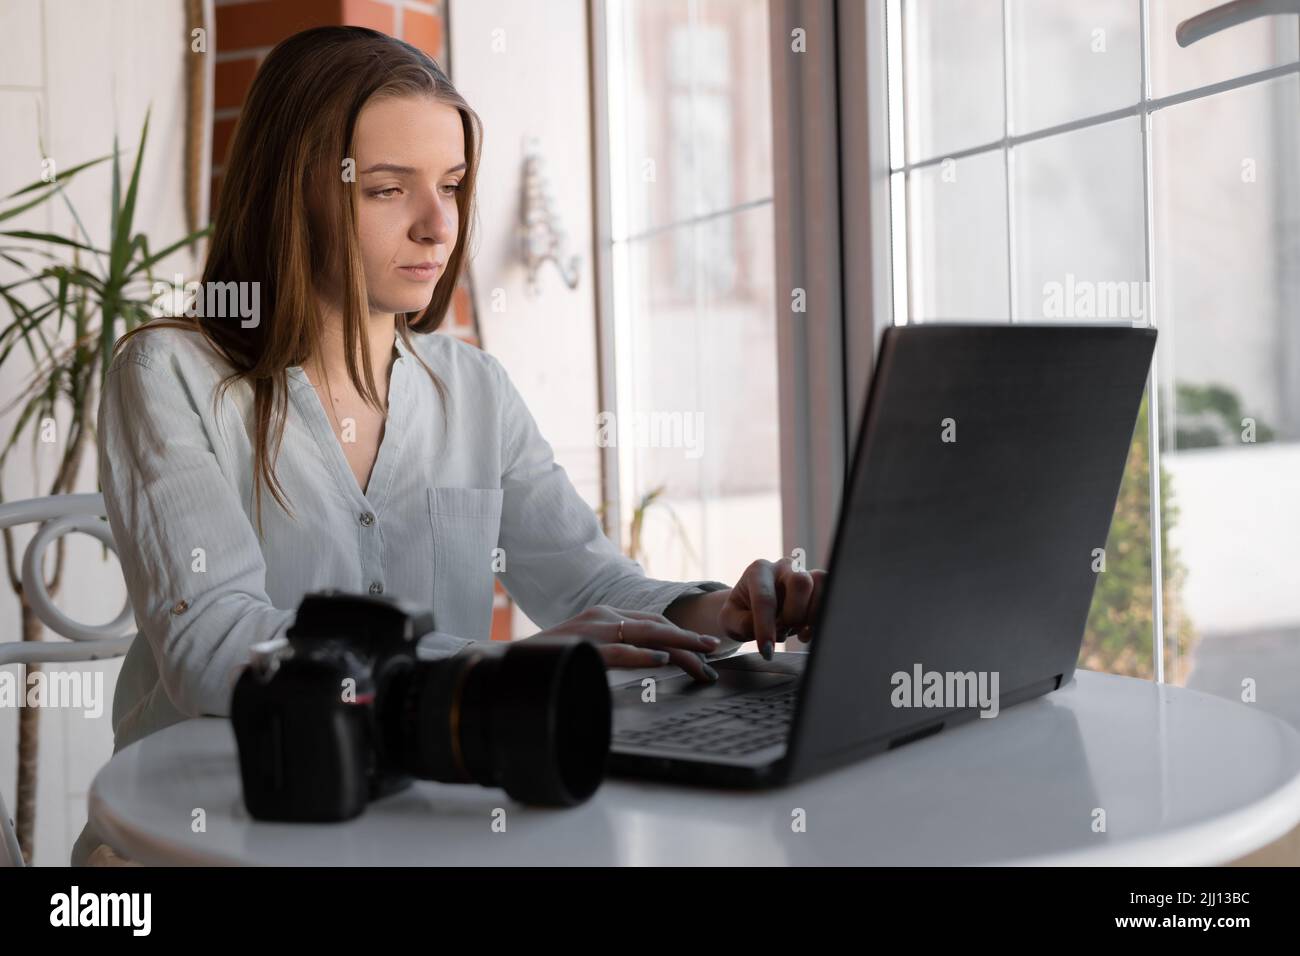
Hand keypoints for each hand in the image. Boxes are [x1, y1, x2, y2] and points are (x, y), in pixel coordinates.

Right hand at [527, 604, 723, 682]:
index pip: (651, 621)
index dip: (678, 633)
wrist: (506, 662)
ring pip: (646, 634)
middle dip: (688, 638)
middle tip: (714, 651)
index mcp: (603, 615)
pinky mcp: (583, 647)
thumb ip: (611, 651)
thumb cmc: (548, 662)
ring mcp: (593, 630)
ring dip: (679, 647)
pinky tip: (662, 660)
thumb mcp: (585, 650)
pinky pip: (619, 650)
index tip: (700, 648)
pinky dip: (642, 654)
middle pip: (656, 625)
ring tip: (702, 659)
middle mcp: (602, 616)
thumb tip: (642, 662)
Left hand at [719, 558, 826, 659]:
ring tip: (795, 630)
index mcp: (758, 571)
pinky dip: (820, 619)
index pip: (765, 598)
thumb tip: (767, 632)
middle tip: (782, 629)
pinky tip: (805, 632)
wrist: (751, 606)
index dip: (766, 626)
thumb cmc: (741, 612)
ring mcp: (804, 573)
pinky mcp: (817, 586)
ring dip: (810, 616)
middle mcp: (783, 567)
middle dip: (793, 614)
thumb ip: (743, 624)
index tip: (766, 650)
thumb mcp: (730, 619)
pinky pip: (830, 596)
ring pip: (820, 585)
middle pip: (800, 582)